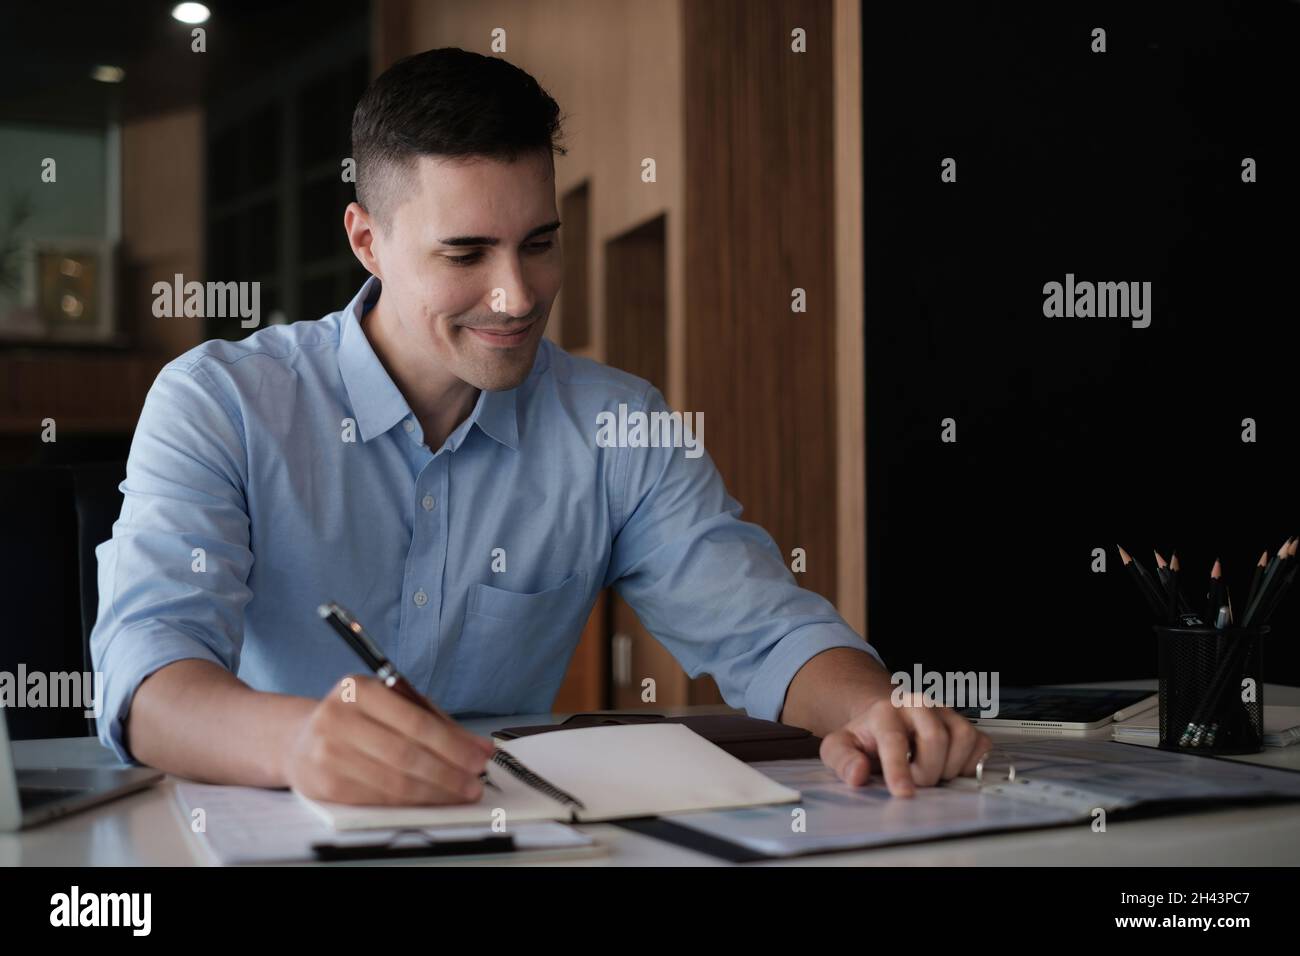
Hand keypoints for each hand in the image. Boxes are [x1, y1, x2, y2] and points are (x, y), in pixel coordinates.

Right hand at [283, 674, 496, 804]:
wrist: (300, 739)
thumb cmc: (357, 719)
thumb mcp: (392, 704)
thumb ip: (435, 722)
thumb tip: (478, 747)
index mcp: (361, 689)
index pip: (416, 723)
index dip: (453, 745)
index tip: (480, 758)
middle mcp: (339, 718)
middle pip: (406, 755)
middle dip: (449, 772)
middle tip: (474, 782)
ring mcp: (327, 753)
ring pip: (394, 781)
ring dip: (435, 792)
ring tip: (460, 793)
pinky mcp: (323, 784)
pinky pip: (377, 799)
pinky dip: (409, 803)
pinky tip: (429, 800)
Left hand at [819, 693, 993, 796]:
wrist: (886, 718)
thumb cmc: (866, 737)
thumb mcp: (840, 747)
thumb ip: (842, 760)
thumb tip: (857, 774)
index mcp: (884, 710)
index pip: (894, 739)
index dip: (899, 769)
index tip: (902, 793)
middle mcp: (918, 704)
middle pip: (935, 739)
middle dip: (926, 771)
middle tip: (914, 779)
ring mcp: (945, 711)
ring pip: (962, 740)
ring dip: (948, 768)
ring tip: (930, 771)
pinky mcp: (966, 722)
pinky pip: (980, 745)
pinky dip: (968, 764)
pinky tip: (949, 766)